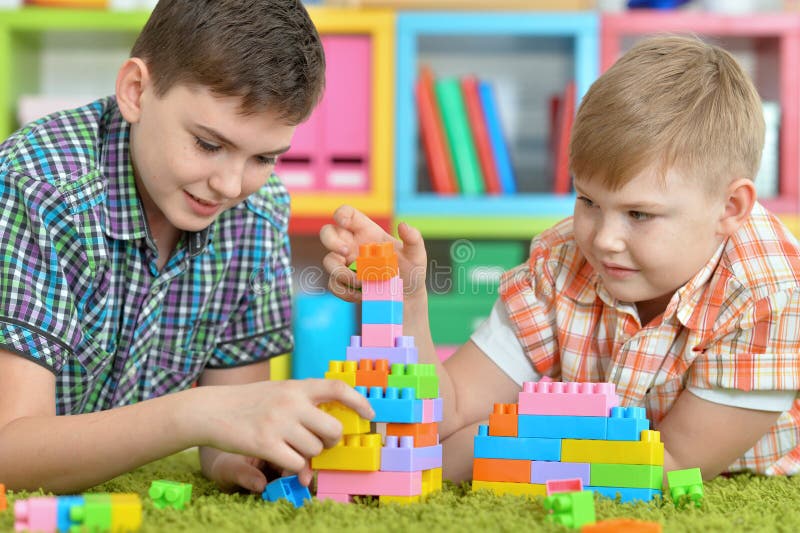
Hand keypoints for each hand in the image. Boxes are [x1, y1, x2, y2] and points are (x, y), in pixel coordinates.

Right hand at [194, 379, 373, 486]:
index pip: (337, 389)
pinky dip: (293, 466)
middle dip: (330, 441)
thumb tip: (330, 431)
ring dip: (307, 455)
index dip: (359, 402)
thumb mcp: (279, 391)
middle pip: (332, 430)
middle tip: (318, 443)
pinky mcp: (265, 444)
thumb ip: (304, 404)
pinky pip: (295, 463)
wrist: (211, 409)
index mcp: (296, 387)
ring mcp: (278, 423)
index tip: (370, 414)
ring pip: (314, 450)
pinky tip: (280, 458)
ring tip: (290, 447)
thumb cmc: (249, 403)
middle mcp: (290, 402)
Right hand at [320, 205, 426, 301]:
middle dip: (331, 240)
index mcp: (366, 232)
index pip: (347, 214)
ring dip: (341, 272)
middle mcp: (352, 245)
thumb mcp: (416, 255)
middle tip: (346, 252)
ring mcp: (345, 265)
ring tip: (362, 281)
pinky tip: (362, 295)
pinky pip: (334, 284)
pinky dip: (346, 291)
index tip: (344, 222)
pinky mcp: (343, 283)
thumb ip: (413, 239)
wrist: (407, 298)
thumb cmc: (410, 271)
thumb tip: (403, 225)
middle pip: (327, 233)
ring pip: (328, 261)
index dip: (341, 214)